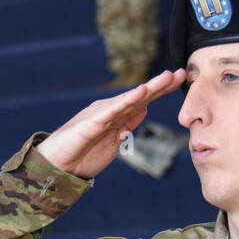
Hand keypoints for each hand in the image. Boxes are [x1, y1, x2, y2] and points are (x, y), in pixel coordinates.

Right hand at [36, 69, 184, 177]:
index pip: (143, 101)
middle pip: (140, 96)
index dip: (161, 91)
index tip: (181, 81)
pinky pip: (113, 109)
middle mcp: (110, 109)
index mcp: (116, 115)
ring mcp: (101, 113)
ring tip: (167, 78)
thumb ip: (127, 125)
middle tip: (182, 73)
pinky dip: (128, 100)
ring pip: (130, 99)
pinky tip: (142, 91)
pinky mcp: (92, 121)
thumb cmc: (82, 155)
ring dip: (150, 88)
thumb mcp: (113, 140)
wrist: (56, 166)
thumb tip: (144, 109)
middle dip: (161, 85)